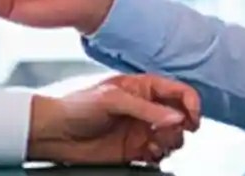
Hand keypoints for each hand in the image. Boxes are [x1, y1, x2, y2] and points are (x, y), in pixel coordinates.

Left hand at [28, 74, 200, 165]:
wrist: (53, 132)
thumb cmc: (75, 105)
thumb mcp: (112, 99)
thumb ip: (146, 108)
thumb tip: (176, 116)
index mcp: (141, 87)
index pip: (178, 91)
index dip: (191, 104)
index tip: (191, 119)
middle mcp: (144, 108)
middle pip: (180, 117)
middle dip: (181, 127)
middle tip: (168, 133)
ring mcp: (140, 129)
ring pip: (172, 137)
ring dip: (170, 142)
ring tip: (154, 143)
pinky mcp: (133, 151)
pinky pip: (158, 155)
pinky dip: (159, 156)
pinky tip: (147, 154)